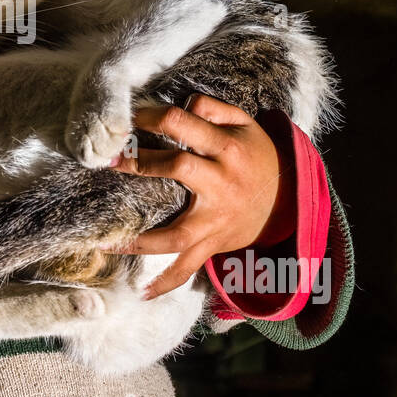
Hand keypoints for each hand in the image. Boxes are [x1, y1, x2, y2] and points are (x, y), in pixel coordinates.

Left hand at [102, 94, 292, 299]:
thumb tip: (180, 102)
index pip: (181, 124)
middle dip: (140, 163)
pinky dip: (167, 283)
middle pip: (177, 168)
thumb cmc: (255, 154)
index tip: (124, 119)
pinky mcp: (213, 244)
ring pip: (177, 233)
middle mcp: (221, 182)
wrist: (288, 199)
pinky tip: (142, 293)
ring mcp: (216, 219)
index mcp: (226, 147)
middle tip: (108, 161)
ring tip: (108, 240)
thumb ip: (212, 108)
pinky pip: (189, 268)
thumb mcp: (243, 123)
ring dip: (141, 238)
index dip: (149, 116)